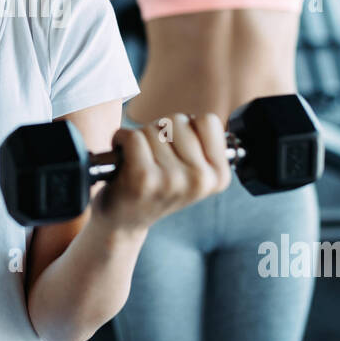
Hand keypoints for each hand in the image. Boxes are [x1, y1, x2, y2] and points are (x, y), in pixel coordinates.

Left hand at [93, 113, 232, 233]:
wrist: (124, 222)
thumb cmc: (157, 188)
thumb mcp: (193, 172)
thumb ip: (202, 144)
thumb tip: (201, 118)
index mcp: (218, 176)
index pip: (209, 121)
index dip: (187, 127)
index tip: (177, 148)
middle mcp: (200, 179)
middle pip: (178, 120)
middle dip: (161, 131)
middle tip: (154, 157)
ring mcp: (172, 180)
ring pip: (154, 128)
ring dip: (141, 138)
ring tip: (140, 160)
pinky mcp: (143, 178)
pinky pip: (133, 136)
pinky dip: (121, 139)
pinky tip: (123, 158)